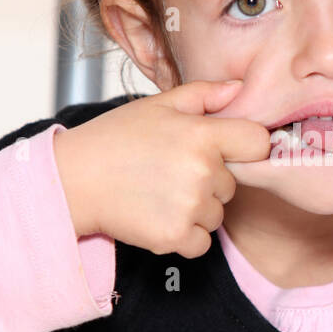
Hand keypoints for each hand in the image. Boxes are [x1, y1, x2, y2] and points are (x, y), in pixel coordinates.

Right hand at [53, 80, 271, 255]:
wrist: (74, 179)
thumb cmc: (115, 138)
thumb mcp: (158, 106)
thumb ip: (204, 94)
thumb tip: (241, 88)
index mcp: (202, 134)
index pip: (258, 143)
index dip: (246, 147)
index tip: (228, 151)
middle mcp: (202, 171)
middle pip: (232, 184)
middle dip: (210, 181)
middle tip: (170, 172)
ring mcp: (190, 206)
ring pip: (217, 215)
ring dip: (196, 210)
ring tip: (160, 193)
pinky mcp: (175, 236)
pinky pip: (201, 242)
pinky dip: (184, 236)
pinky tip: (159, 216)